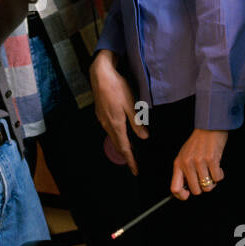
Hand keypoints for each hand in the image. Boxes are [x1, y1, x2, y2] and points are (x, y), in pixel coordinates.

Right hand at [90, 50, 147, 175]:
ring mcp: (102, 119)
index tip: (135, 170)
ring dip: (121, 145)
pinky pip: (109, 129)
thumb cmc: (117, 87)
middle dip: (126, 155)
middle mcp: (107, 124)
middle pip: (117, 144)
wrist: (100, 75)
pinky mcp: (100, 113)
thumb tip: (144, 137)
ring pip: (113, 136)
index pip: (124, 147)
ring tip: (129, 150)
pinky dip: (116, 135)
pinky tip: (120, 132)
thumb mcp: (130, 104)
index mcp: (116, 124)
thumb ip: (136, 122)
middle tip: (133, 164)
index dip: (130, 160)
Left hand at [170, 129, 227, 199]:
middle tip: (205, 178)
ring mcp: (199, 162)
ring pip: (207, 187)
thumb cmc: (197, 143)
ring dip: (212, 182)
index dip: (181, 196)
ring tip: (212, 172)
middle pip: (195, 191)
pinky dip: (220, 175)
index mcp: (178, 164)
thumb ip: (184, 171)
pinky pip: (218, 178)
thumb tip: (186, 190)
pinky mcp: (212, 160)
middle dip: (203, 187)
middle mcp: (187, 164)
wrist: (209, 127)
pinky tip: (218, 167)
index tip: (188, 195)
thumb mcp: (184, 155)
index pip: (175, 188)